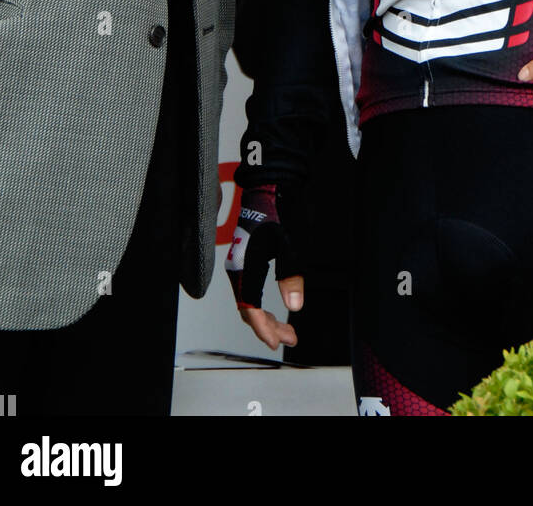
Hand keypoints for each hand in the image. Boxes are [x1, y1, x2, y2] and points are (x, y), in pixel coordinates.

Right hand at [226, 185, 303, 350]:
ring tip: (287, 331)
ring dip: (267, 319)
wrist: (268, 189)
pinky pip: (249, 292)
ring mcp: (239, 265)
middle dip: (269, 328)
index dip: (263, 329)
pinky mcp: (244, 261)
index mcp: (247, 266)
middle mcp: (238, 268)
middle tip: (290, 338)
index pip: (250, 308)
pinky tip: (276, 311)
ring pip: (249, 302)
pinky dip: (262, 306)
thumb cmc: (279, 213)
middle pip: (248, 309)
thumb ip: (291, 277)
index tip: (277, 342)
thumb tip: (294, 306)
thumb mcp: (290, 246)